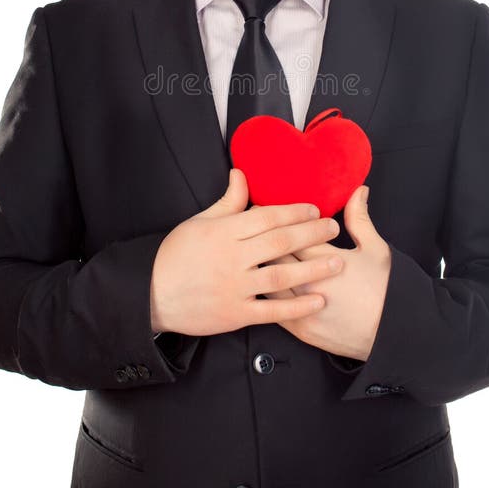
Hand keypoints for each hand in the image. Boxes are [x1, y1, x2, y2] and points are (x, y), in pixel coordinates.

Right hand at [149, 169, 342, 335]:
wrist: (151, 294)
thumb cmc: (175, 255)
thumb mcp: (199, 222)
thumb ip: (227, 201)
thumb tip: (242, 174)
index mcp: (225, 232)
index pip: (267, 217)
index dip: (294, 212)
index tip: (315, 210)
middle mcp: (233, 258)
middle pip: (280, 242)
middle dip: (312, 234)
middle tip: (333, 229)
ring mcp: (235, 287)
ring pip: (281, 275)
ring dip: (313, 268)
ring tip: (336, 263)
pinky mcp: (235, 313)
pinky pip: (271, 310)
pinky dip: (296, 307)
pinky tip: (317, 301)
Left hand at [262, 185, 390, 361]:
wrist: (392, 333)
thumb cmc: (385, 289)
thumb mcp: (375, 248)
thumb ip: (360, 218)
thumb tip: (358, 190)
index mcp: (324, 259)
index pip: (289, 233)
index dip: (274, 220)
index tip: (262, 208)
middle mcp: (308, 282)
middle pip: (273, 255)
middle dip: (261, 240)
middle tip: (248, 228)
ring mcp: (301, 308)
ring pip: (267, 282)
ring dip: (259, 267)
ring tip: (247, 254)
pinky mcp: (299, 328)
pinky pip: (272, 308)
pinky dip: (264, 293)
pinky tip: (257, 283)